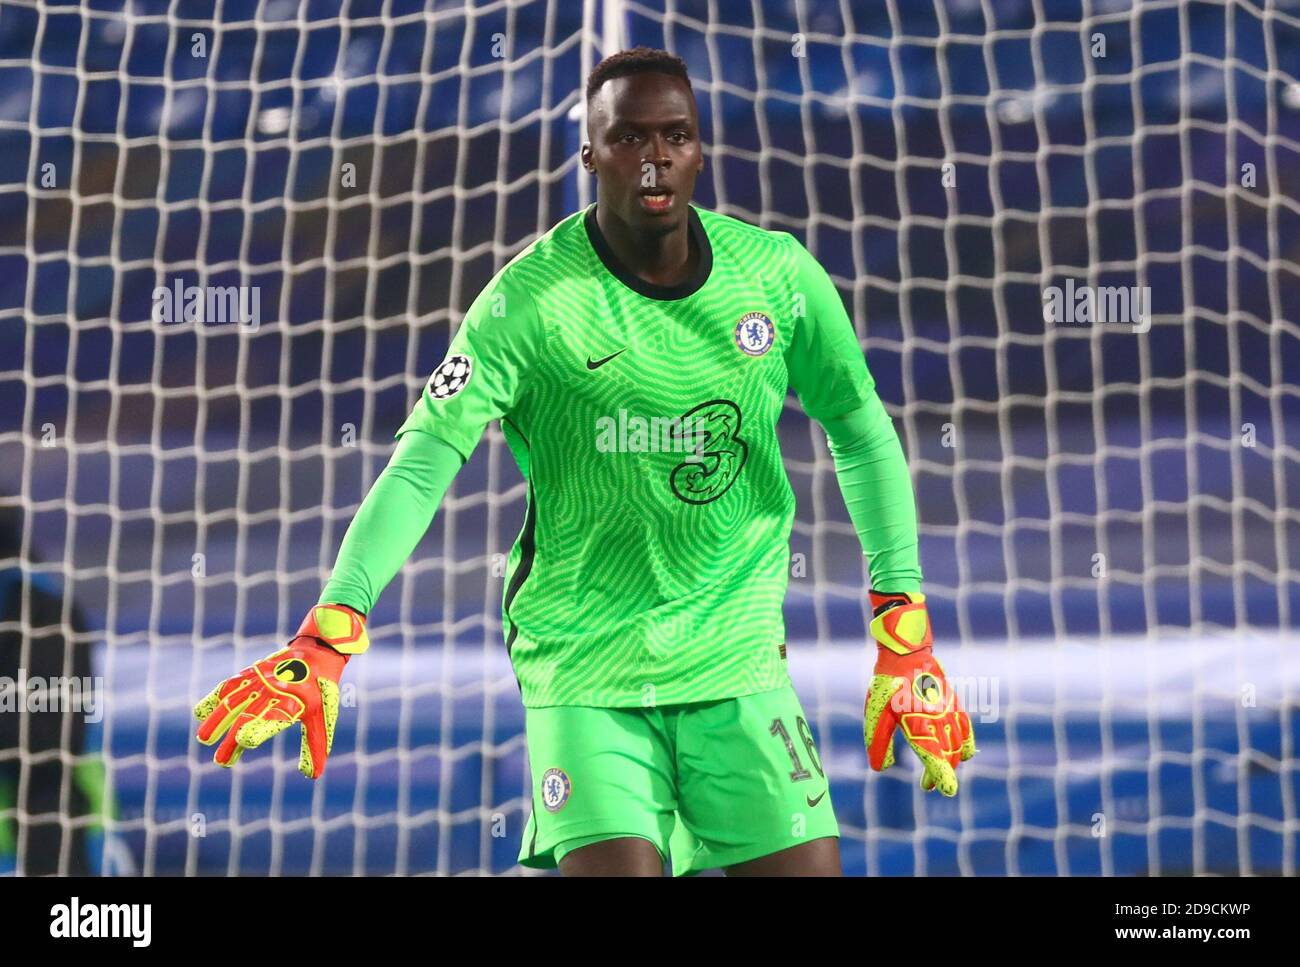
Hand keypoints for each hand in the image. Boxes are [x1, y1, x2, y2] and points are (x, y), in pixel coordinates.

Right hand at [194, 603, 367, 777]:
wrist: (316, 654)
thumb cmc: (320, 691)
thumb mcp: (322, 717)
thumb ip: (314, 746)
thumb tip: (313, 776)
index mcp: (294, 703)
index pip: (274, 718)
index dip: (259, 728)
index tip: (245, 740)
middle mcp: (275, 691)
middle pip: (249, 716)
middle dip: (233, 739)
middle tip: (221, 761)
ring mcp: (261, 681)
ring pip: (235, 700)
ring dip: (217, 720)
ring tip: (204, 739)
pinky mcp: (251, 673)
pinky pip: (230, 685)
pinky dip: (215, 697)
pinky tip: (201, 712)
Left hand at [863, 591, 974, 795]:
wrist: (907, 653)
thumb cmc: (888, 685)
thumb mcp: (876, 714)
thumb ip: (878, 743)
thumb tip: (881, 768)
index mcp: (919, 724)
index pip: (935, 757)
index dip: (941, 776)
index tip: (946, 791)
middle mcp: (939, 721)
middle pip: (948, 756)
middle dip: (941, 774)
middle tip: (927, 786)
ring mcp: (950, 712)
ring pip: (959, 745)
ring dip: (952, 762)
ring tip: (939, 772)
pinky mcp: (954, 704)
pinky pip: (965, 729)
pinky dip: (965, 745)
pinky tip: (960, 752)